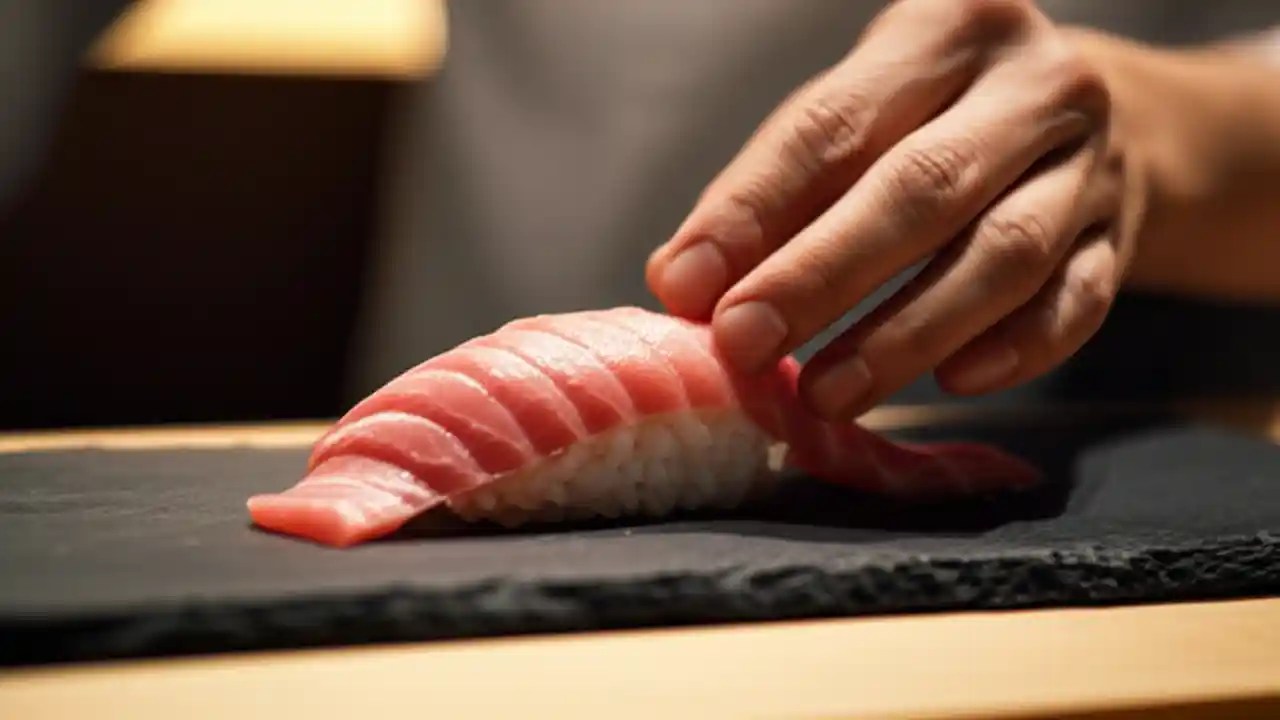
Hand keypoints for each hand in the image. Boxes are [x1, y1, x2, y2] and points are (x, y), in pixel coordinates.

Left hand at [646, 0, 1145, 419]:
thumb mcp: (859, 119)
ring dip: (907, 334)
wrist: (1099, 117)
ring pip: (1003, 255)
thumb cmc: (937, 121)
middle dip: (822, 275)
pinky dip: (1016, 350)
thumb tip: (685, 283)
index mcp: (946, 29)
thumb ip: (775, 194)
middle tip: (744, 345)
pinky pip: (1078, 303)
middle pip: (923, 187)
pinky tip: (955, 383)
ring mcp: (1092, 163)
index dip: (754, 210)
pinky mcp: (1122, 236)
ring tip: (826, 394)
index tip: (687, 285)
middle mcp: (1034, 83)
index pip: (834, 126)